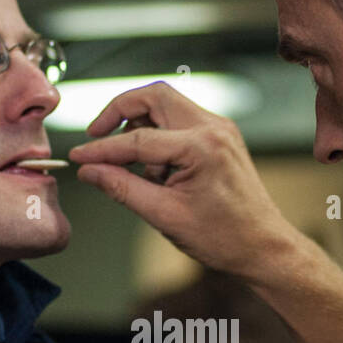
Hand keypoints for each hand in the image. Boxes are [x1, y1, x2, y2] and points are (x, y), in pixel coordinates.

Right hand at [68, 82, 296, 277]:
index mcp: (201, 147)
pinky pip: (180, 122)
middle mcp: (213, 128)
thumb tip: (89, 171)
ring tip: (138, 171)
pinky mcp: (220, 137)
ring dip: (141, 127)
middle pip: (153, 96)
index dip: (102, 149)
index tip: (79, 157)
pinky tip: (156, 171)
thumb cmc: (224, 237)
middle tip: (97, 136)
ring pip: (166, 105)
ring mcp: (220, 129)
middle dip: (119, 112)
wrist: (262, 247)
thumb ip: (122, 188)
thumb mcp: (164, 215)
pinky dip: (159, 137)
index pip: (137, 138)